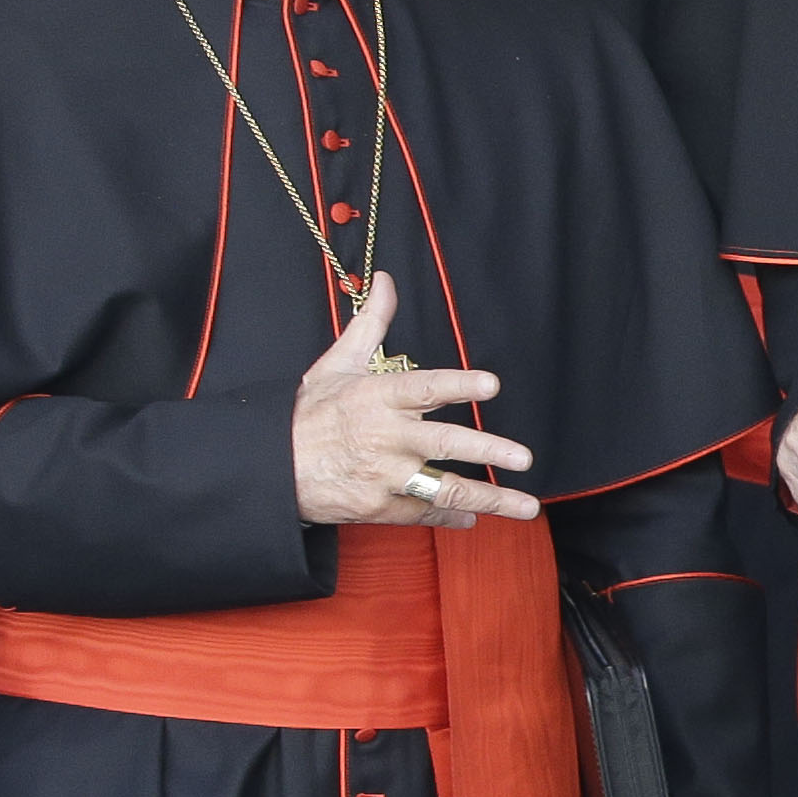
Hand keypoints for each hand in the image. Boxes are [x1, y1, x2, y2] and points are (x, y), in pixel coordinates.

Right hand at [294, 274, 536, 526]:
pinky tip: (476, 516)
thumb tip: (386, 280)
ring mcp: (383, 475)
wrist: (272, 467)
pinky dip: (452, 516)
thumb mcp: (337, 363)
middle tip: (522, 456)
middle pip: (442, 442)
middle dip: (486, 450)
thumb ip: (372, 324)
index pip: (423, 388)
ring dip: (489, 499)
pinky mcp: (378, 506)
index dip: (458, 386)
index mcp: (375, 397)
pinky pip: (424, 512)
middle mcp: (383, 437)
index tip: (491, 385)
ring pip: (443, 488)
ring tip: (526, 506)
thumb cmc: (309, 413)